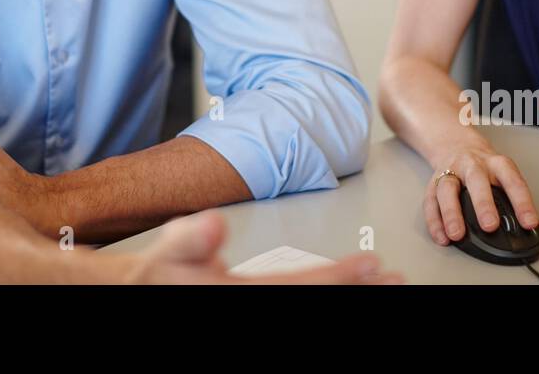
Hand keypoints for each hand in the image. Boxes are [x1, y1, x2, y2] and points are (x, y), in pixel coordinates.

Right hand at [120, 211, 403, 284]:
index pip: (302, 287)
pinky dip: (330, 300)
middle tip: (396, 281)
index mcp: (241, 296)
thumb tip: (214, 225)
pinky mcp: (256, 312)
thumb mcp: (169, 251)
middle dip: (360, 293)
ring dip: (352, 299)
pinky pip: (301, 309)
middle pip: (319, 305)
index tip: (372, 264)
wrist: (142, 293)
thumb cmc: (158, 274)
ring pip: (315, 310)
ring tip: (382, 286)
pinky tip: (345, 292)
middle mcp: (256, 310)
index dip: (341, 277)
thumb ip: (189, 240)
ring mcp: (258, 314)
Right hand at [423, 136, 538, 245]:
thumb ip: (513, 197)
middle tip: (490, 226)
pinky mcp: (433, 182)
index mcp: (496, 163)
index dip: (523, 202)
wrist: (457, 144)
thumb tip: (530, 226)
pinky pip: (430, 201)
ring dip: (451, 213)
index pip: (512, 181)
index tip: (530, 223)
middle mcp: (472, 165)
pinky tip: (442, 236)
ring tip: (457, 234)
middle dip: (483, 204)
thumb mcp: (503, 173)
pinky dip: (434, 221)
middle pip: (476, 180)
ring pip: (447, 189)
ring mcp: (450, 171)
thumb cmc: (485, 167)